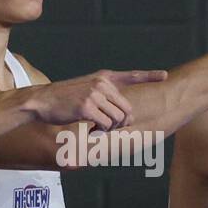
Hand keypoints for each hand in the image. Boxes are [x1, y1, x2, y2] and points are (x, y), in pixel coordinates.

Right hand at [27, 69, 167, 129]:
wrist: (42, 100)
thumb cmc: (64, 98)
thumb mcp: (86, 88)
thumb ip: (105, 95)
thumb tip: (124, 113)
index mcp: (103, 78)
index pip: (131, 75)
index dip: (149, 76)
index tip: (164, 76)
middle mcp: (101, 84)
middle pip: (127, 109)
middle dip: (122, 122)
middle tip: (108, 127)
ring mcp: (94, 95)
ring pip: (118, 119)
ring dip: (111, 129)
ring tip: (98, 128)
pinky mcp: (87, 107)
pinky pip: (106, 125)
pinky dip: (102, 131)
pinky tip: (92, 130)